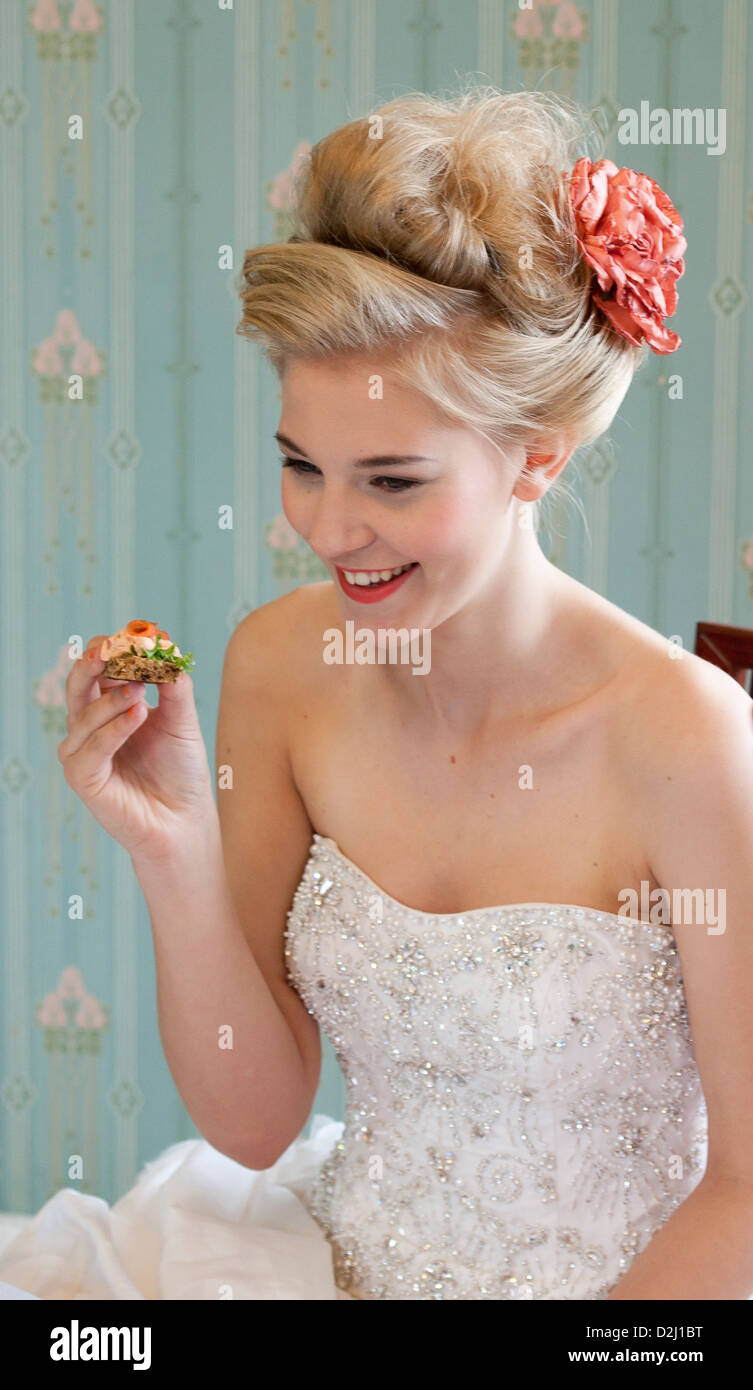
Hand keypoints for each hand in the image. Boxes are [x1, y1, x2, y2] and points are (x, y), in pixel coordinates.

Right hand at [58, 635, 215, 859]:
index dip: (113, 650)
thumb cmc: (181, 772)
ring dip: (111, 698)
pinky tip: (139, 715)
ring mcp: (83, 753)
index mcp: (109, 708)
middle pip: (78, 685)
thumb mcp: (183, 722)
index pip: (100, 670)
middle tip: (113, 647)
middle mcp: (90, 728)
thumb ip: (175, 688)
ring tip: (142, 689)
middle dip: (93, 662)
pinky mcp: (84, 779)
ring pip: (83, 715)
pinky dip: (113, 729)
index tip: (138, 636)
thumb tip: (168, 649)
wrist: (185, 820)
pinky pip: (90, 749)